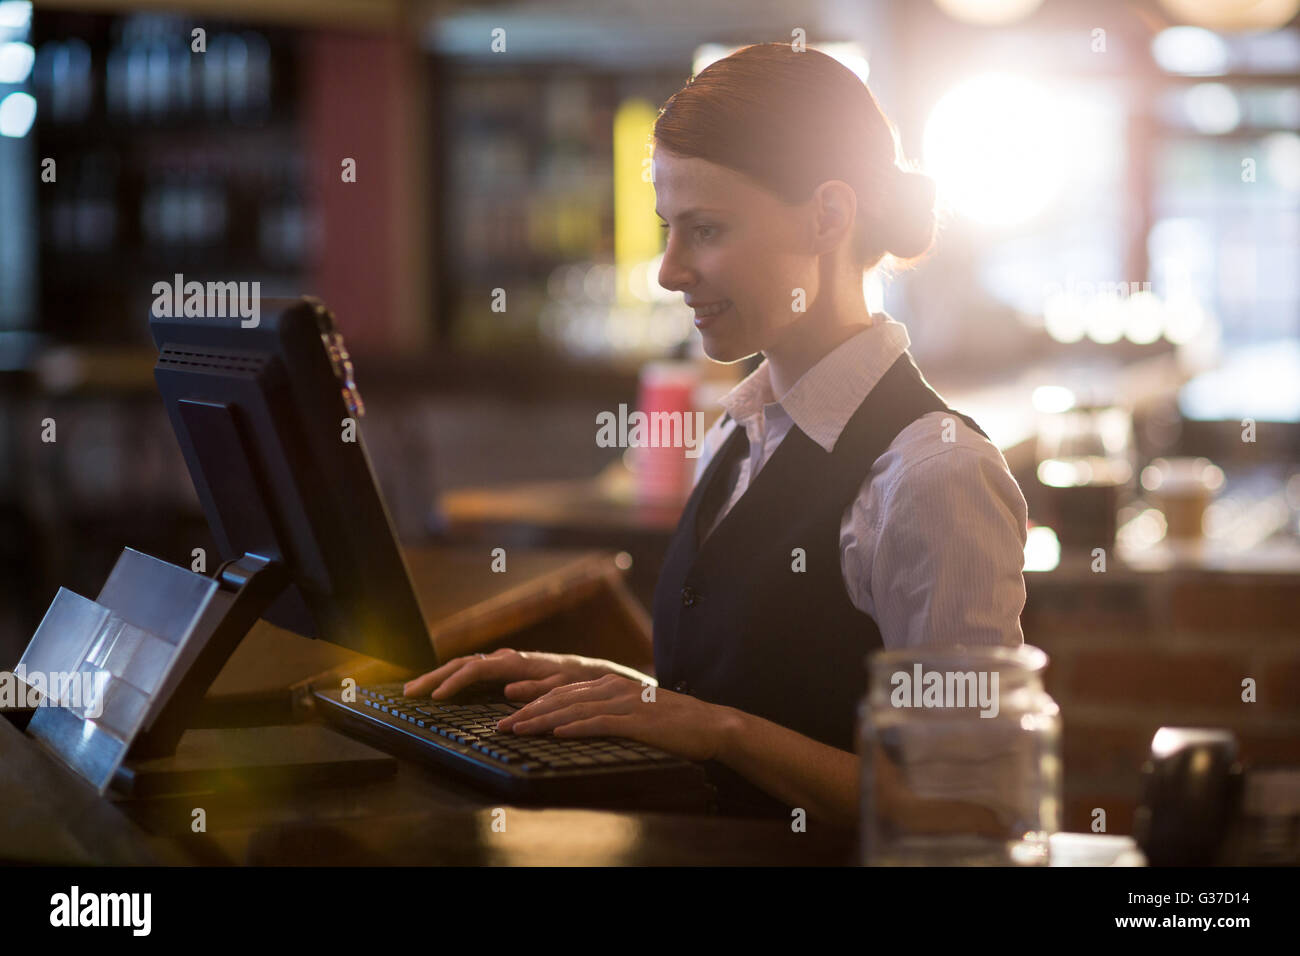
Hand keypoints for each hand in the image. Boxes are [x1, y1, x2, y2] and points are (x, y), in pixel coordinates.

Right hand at [403, 648, 616, 701]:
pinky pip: (470, 670)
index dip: (455, 682)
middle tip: (408, 693)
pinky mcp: (502, 668)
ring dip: (437, 676)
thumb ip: (536, 688)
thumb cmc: (576, 681)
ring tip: (412, 690)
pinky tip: (436, 689)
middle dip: (433, 677)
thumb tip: (508, 689)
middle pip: (461, 663)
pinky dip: (450, 677)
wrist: (588, 672)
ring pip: (462, 665)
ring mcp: (502, 662)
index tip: (436, 697)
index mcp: (516, 662)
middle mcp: (505, 658)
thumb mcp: (562, 688)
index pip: (476, 668)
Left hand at [494, 674, 732, 762]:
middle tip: (501, 725)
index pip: (562, 690)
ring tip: (518, 730)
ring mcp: (625, 704)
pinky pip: (600, 723)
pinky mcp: (637, 722)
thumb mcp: (634, 710)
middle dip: (527, 711)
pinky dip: (576, 727)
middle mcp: (613, 688)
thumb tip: (577, 719)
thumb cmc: (672, 722)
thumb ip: (607, 710)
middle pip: (561, 698)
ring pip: (573, 709)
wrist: (709, 724)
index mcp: (610, 684)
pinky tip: (557, 733)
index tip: (507, 708)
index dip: (532, 699)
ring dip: (542, 720)